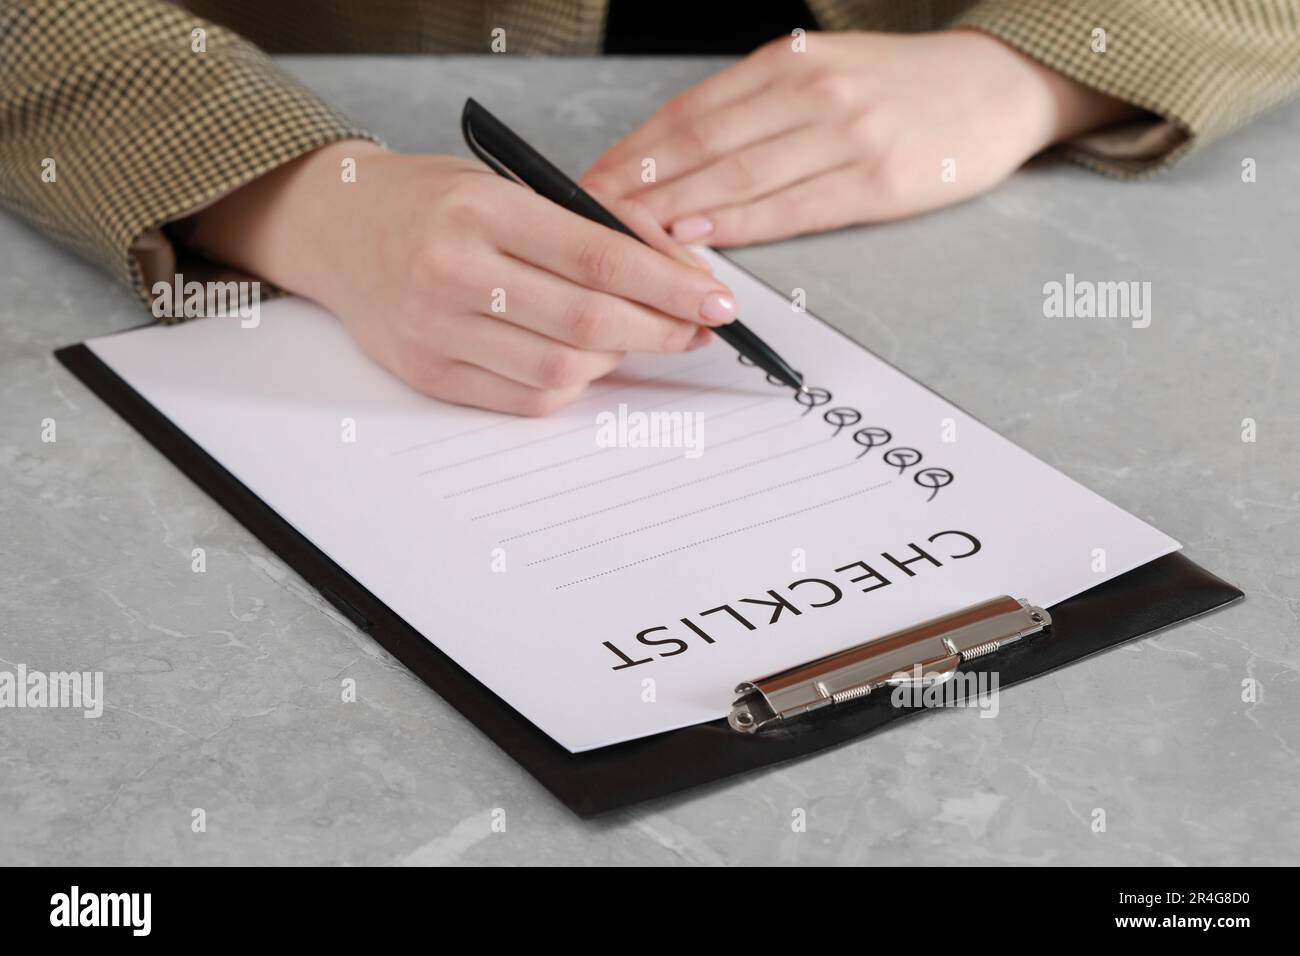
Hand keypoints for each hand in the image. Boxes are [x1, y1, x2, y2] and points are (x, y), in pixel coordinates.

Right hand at [187, 142, 738, 414]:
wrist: (340, 229)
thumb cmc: (435, 203)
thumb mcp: (512, 186)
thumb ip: (592, 226)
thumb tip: (680, 277)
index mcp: (481, 209)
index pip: (599, 257)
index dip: (669, 286)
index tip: (716, 301)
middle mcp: (452, 271)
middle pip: (588, 322)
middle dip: (660, 330)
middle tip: (695, 328)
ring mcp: (436, 330)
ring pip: (563, 369)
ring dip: (617, 358)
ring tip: (628, 334)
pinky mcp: (428, 374)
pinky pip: (528, 398)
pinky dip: (572, 383)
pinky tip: (581, 358)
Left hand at [581, 30, 1141, 245]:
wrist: (998, 86)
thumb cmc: (900, 90)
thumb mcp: (822, 75)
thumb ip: (756, 110)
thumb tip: (678, 156)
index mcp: (788, 65)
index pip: (689, 112)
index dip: (632, 151)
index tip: (586, 182)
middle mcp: (809, 92)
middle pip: (701, 143)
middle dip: (634, 185)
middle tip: (583, 216)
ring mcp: (844, 134)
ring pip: (736, 174)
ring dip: (671, 209)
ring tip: (622, 234)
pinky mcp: (878, 179)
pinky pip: (791, 206)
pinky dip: (737, 223)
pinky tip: (696, 235)